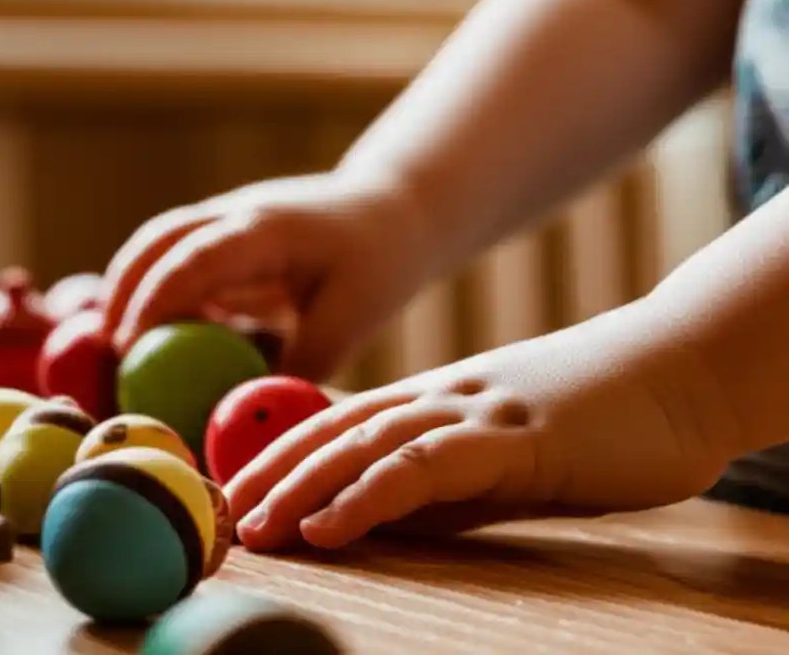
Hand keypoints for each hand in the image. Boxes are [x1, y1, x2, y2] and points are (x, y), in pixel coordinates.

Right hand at [103, 173, 428, 379]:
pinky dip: (159, 293)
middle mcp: (235, 213)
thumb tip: (248, 413)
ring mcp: (226, 217)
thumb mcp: (351, 320)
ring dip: (131, 289)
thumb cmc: (380, 262)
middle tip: (104, 352)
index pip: (193, 258)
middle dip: (121, 291)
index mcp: (266, 229)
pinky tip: (156, 338)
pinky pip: (178, 259)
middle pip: (157, 240)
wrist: (394, 208)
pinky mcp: (224, 233)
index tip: (125, 346)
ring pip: (158, 244)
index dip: (153, 300)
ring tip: (117, 350)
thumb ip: (299, 365)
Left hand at [224, 302, 739, 550]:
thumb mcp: (500, 453)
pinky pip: (424, 467)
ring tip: (253, 526)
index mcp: (433, 398)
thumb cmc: (594, 421)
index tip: (232, 494)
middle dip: (269, 473)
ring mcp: (474, 411)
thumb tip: (376, 516)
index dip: (277, 457)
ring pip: (364, 444)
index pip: (336, 423)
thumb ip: (439, 478)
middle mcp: (440, 397)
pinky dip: (369, 496)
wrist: (680, 374)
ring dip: (299, 486)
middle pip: (333, 431)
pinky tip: (329, 525)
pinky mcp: (515, 438)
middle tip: (219, 515)